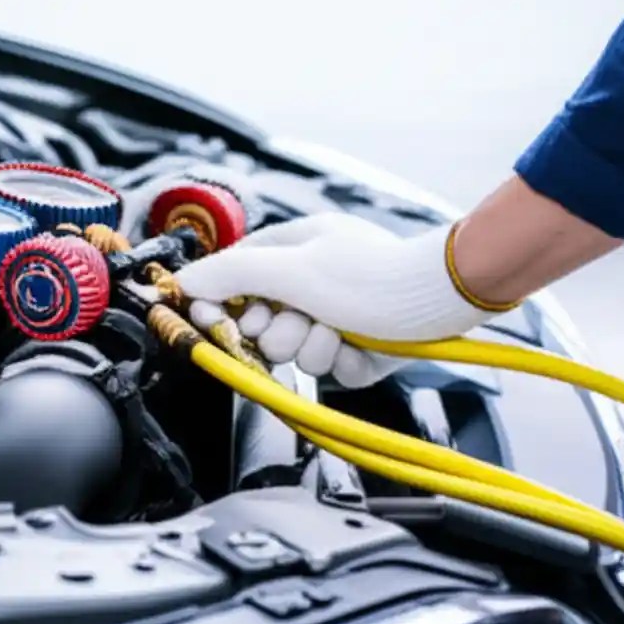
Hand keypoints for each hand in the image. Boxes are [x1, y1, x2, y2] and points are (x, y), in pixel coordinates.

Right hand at [174, 213, 494, 387]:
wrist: (440, 301)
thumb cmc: (373, 274)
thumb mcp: (291, 268)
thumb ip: (231, 274)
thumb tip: (182, 282)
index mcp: (290, 252)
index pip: (232, 280)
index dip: (219, 305)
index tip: (214, 322)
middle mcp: (309, 284)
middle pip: (260, 325)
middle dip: (278, 330)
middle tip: (299, 317)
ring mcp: (334, 319)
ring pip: (293, 354)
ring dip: (312, 346)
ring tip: (338, 329)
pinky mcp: (357, 352)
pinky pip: (328, 371)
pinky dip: (342, 363)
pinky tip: (360, 346)